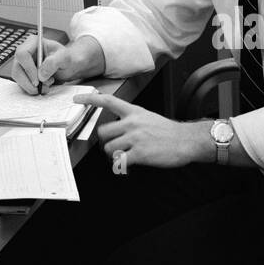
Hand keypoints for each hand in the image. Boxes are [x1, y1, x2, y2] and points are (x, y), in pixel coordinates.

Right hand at [12, 34, 104, 95]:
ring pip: (17, 77)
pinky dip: (30, 88)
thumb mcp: (64, 57)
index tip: (38, 80)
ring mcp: (22, 63)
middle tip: (40, 89)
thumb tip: (41, 75)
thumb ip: (53, 63)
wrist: (67, 66)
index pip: (22, 54)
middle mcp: (25, 51)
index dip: (28, 68)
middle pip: (17, 67)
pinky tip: (43, 87)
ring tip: (45, 87)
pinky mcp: (23, 73)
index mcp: (33, 42)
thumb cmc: (65, 58)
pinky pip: (21, 83)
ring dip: (30, 86)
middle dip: (28, 81)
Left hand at [74, 93, 201, 168]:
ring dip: (113, 156)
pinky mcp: (140, 153)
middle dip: (105, 142)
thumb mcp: (148, 117)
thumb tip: (116, 129)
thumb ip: (131, 120)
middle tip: (114, 147)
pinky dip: (121, 166)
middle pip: (103, 132)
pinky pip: (120, 161)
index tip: (77, 98)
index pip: (108, 101)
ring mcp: (135, 138)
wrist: (186, 141)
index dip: (90, 98)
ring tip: (124, 157)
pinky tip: (129, 165)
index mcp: (134, 112)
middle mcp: (132, 123)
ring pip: (109, 148)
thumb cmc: (168, 131)